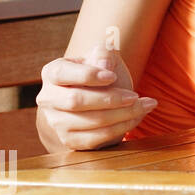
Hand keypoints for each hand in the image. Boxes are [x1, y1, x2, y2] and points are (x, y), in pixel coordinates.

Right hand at [36, 44, 156, 150]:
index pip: (61, 73)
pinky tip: (137, 117)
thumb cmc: (103, 73)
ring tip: (145, 105)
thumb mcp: (105, 57)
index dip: (87, 75)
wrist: (105, 98)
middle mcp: (48, 99)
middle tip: (135, 96)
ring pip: (90, 121)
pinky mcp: (70, 140)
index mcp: (52, 73)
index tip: (113, 76)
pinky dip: (121, 128)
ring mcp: (57, 122)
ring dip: (123, 114)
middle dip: (110, 99)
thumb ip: (104, 54)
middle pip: (75, 101)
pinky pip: (96, 138)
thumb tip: (104, 65)